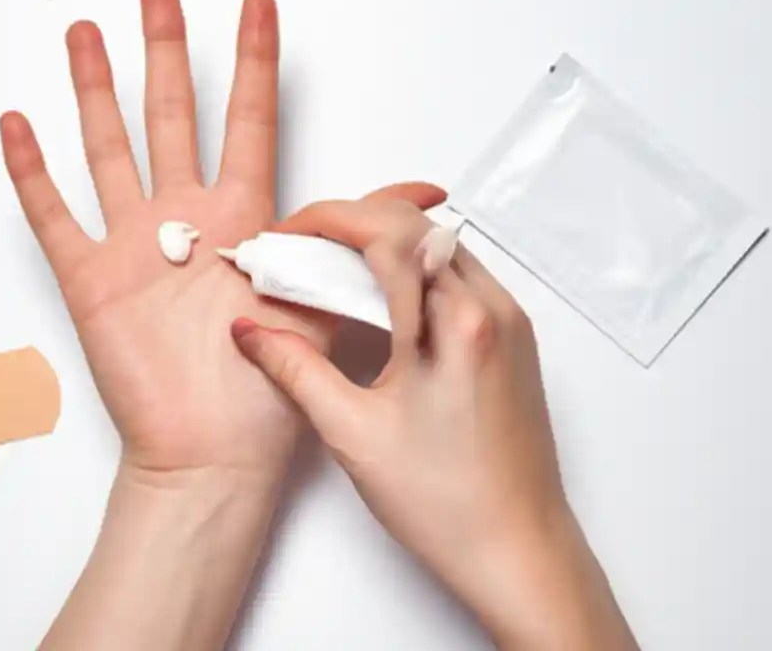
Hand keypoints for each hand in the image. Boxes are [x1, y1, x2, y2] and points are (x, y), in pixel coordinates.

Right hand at [0, 0, 442, 487]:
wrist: (215, 456)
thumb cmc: (269, 393)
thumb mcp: (330, 303)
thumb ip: (368, 239)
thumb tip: (431, 193)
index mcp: (242, 219)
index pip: (247, 118)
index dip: (252, 60)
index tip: (256, 4)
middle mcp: (186, 221)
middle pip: (170, 114)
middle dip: (164, 49)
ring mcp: (134, 246)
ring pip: (109, 148)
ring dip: (96, 89)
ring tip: (85, 33)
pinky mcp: (91, 281)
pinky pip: (54, 216)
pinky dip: (32, 172)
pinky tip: (17, 125)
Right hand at [230, 197, 636, 648]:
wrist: (520, 550)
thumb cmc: (449, 503)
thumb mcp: (354, 433)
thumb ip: (297, 369)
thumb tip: (252, 332)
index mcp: (456, 324)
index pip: (386, 231)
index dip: (325, 220)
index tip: (285, 236)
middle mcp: (493, 309)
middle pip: (416, 224)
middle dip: (351, 222)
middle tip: (300, 248)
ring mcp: (510, 321)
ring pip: (440, 244)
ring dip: (384, 242)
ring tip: (330, 272)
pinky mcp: (513, 339)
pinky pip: (460, 276)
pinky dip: (414, 270)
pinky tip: (378, 301)